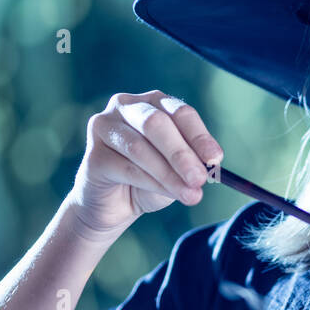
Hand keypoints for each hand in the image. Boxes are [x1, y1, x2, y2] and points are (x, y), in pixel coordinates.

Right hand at [69, 90, 223, 237]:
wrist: (113, 206)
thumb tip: (208, 168)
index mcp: (153, 103)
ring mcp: (104, 127)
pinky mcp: (93, 154)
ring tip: (189, 195)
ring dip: (168, 174)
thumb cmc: (148, 181)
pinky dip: (150, 183)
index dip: (200, 136)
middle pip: (156, 123)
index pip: (180, 112)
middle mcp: (126, 107)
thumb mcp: (177, 172)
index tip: (215, 160)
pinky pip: (125, 168)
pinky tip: (164, 194)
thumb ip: (190, 165)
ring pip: (140, 148)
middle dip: (182, 154)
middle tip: (200, 179)